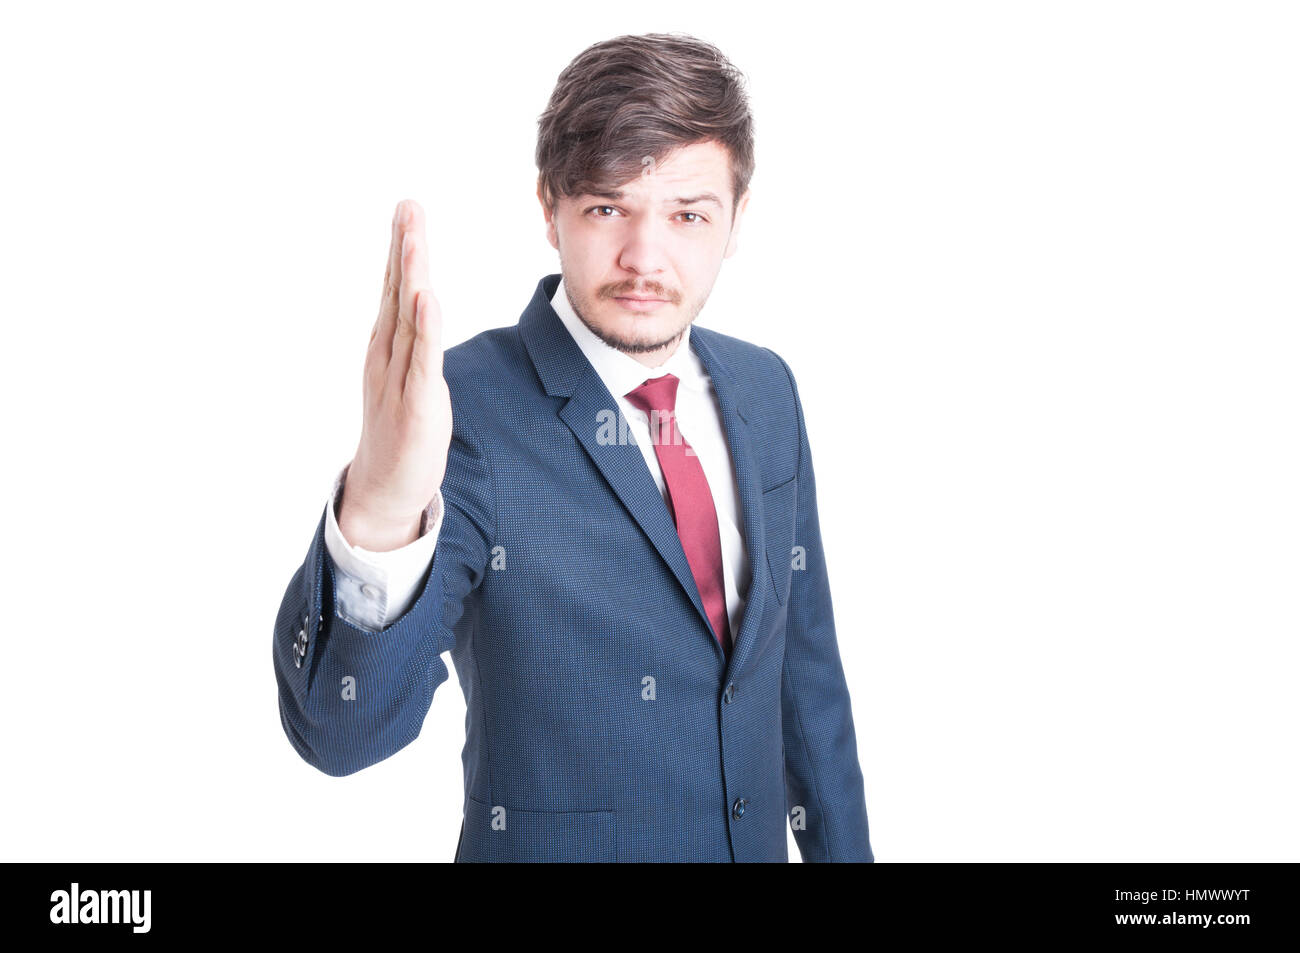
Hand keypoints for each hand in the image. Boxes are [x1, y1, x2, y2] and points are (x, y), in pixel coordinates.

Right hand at [338, 200, 452, 551]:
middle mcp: (388, 356)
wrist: (384, 488)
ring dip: (411, 276)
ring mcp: (398, 379)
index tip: (406, 211)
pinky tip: (427, 299)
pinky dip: (425, 329)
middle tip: (407, 206)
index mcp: (388, 347)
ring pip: (407, 319)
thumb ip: (414, 341)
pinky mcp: (416, 405)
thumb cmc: (401, 431)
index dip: (401, 250)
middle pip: (398, 293)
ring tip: (413, 238)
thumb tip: (420, 303)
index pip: (397, 289)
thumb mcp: (409, 377)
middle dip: (403, 248)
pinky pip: (422, 361)